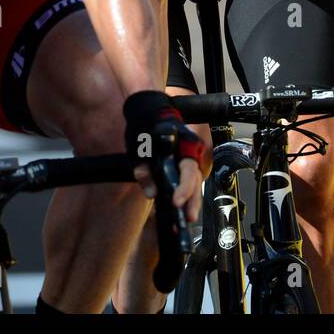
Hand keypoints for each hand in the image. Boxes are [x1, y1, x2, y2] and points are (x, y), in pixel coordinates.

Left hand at [124, 91, 206, 222]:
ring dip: (189, 202)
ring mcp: (188, 158)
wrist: (148, 110)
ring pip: (193, 183)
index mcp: (182, 144)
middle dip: (192, 202)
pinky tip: (176, 212)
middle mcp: (190, 152)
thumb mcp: (138, 146)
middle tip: (187, 220)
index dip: (184, 188)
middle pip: (195, 181)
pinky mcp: (183, 164)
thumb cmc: (143, 126)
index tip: (176, 202)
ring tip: (181, 223)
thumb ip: (143, 170)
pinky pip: (187, 181)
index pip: (188, 171)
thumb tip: (151, 193)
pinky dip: (183, 196)